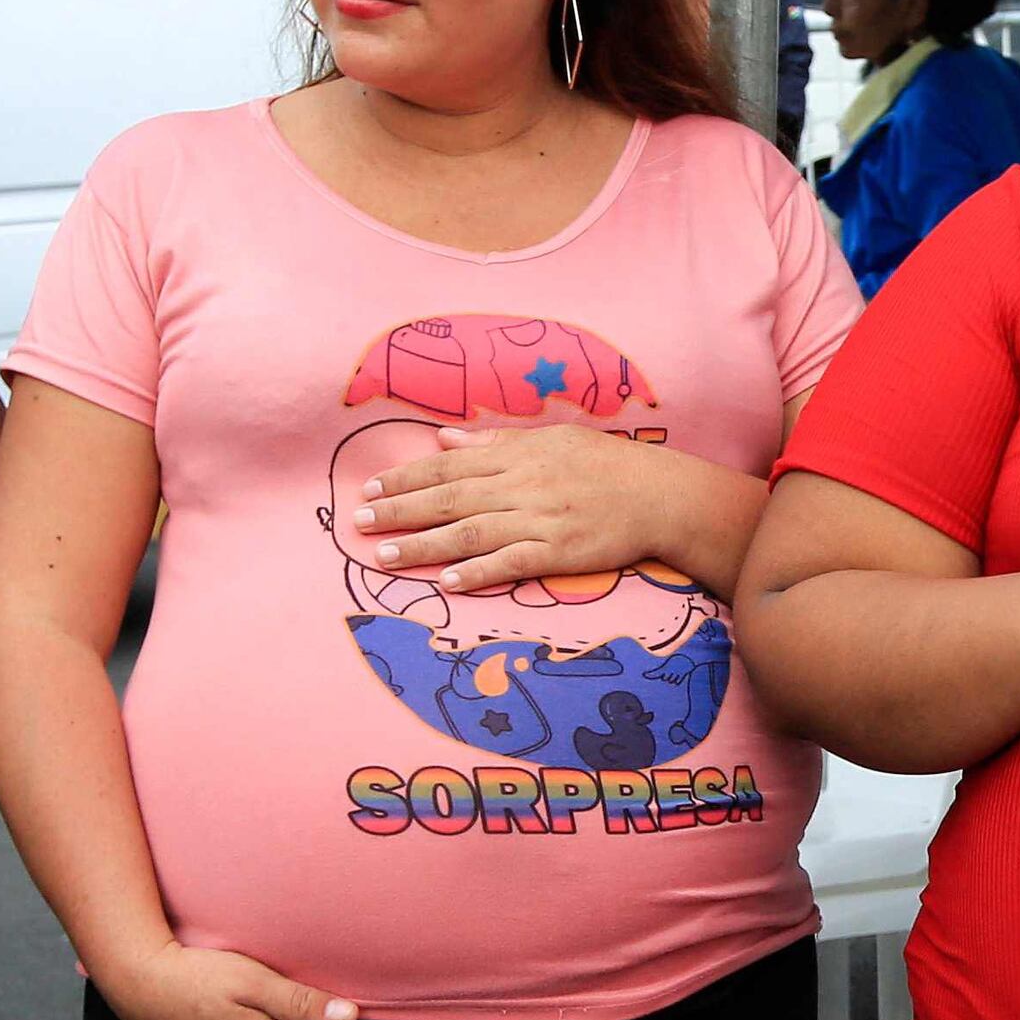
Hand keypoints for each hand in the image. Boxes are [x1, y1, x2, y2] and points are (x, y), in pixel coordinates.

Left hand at [345, 421, 697, 590]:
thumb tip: (444, 437)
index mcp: (518, 454)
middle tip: (359, 523)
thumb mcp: (552, 439)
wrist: (660, 494)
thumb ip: (495, 440)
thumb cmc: (607, 464)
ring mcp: (541, 519)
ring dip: (424, 546)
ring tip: (384, 557)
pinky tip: (448, 582)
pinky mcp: (561, 552)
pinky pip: (512, 562)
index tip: (372, 489)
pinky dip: (479, 572)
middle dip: (400, 511)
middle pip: (450, 498)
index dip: (407, 477)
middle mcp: (523, 485)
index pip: (450, 465)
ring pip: (471, 532)